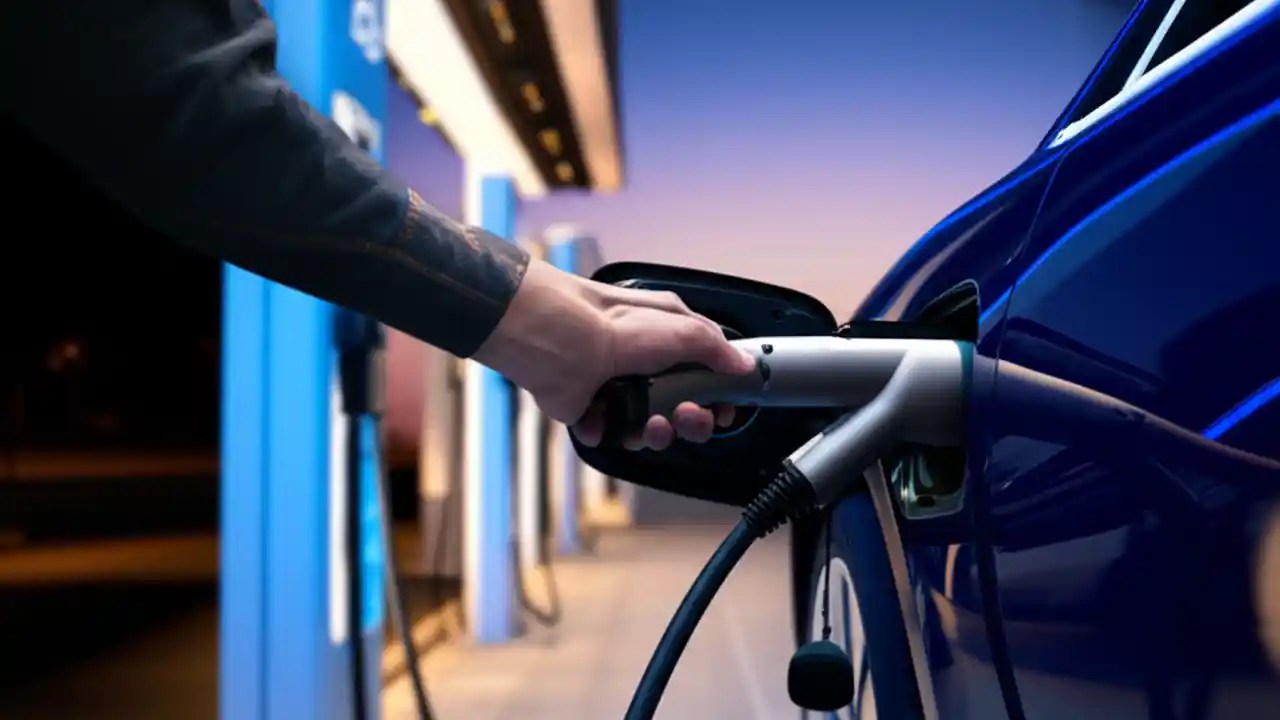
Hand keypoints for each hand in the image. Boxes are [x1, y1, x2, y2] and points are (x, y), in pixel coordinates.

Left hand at [473, 258, 754, 449]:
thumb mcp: (680, 328)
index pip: (705, 375)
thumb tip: (742, 364)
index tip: (725, 409)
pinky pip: (613, 434)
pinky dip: (614, 432)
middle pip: (683, 409)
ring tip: (653, 424)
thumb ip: (716, 348)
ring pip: (651, 428)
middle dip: (693, 420)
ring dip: (658, 432)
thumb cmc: (611, 323)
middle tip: (689, 415)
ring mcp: (618, 389)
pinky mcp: (590, 409)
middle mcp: (644, 365)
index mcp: (668, 341)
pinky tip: (610, 419)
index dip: (718, 397)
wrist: (556, 341)